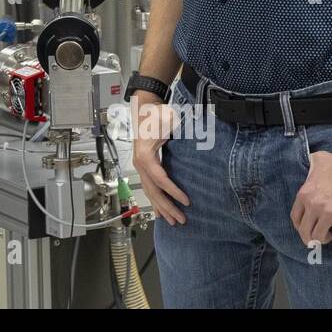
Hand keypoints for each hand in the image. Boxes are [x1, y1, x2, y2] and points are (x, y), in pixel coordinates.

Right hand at [130, 94, 190, 224]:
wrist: (144, 109)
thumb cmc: (156, 114)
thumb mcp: (168, 118)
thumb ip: (177, 125)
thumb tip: (192, 129)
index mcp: (145, 155)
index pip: (160, 178)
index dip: (173, 191)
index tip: (186, 201)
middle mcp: (140, 163)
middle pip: (153, 190)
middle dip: (167, 207)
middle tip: (181, 220)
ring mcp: (140, 166)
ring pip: (149, 192)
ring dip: (161, 207)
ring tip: (172, 222)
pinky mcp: (144, 167)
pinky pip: (148, 187)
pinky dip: (155, 201)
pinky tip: (161, 212)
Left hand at [290, 151, 331, 246]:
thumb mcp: (319, 160)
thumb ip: (310, 165)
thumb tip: (309, 165)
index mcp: (305, 193)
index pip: (295, 218)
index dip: (300, 226)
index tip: (306, 229)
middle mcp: (313, 205)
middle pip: (304, 231)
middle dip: (310, 238)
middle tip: (319, 238)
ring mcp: (328, 213)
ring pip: (319, 237)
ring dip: (325, 239)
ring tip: (331, 234)